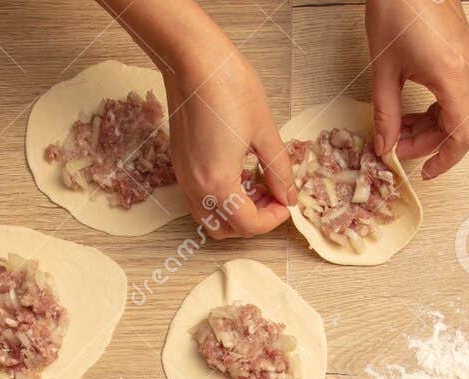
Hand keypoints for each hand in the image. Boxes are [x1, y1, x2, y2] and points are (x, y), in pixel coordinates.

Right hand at [162, 40, 295, 237]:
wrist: (192, 59)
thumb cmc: (228, 87)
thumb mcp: (264, 132)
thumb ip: (279, 171)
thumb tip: (288, 194)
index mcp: (217, 182)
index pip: (248, 224)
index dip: (274, 218)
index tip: (286, 199)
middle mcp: (195, 186)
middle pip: (224, 229)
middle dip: (253, 220)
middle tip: (273, 196)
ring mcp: (183, 176)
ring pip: (209, 217)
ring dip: (235, 211)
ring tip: (256, 184)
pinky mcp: (180, 163)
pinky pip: (199, 197)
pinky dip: (221, 197)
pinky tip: (238, 171)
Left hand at [368, 0, 468, 178]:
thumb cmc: (396, 8)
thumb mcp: (384, 69)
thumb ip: (386, 113)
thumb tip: (386, 145)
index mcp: (453, 76)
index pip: (462, 135)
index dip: (445, 160)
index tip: (425, 171)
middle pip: (457, 124)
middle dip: (426, 141)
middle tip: (395, 145)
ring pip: (457, 108)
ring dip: (430, 124)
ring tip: (399, 127)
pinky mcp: (467, 51)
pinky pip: (457, 90)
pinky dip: (436, 105)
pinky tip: (412, 107)